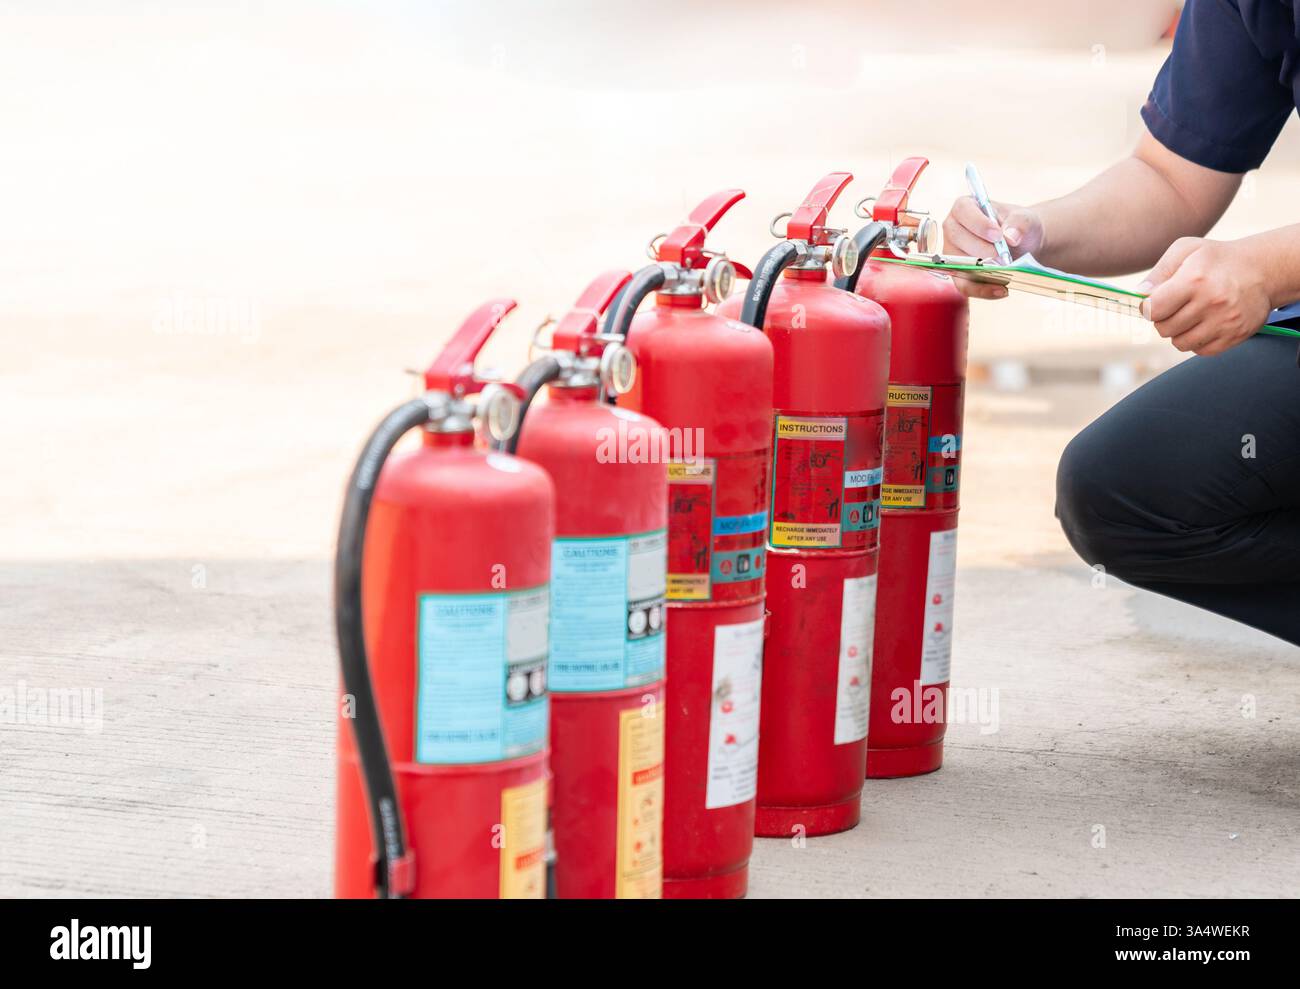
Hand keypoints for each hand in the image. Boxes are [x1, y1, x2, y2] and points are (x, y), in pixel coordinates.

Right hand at [941, 196, 1045, 299]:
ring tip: (1006, 272)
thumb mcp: (1024, 219)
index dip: (978, 224)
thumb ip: (1019, 222)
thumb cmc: (1017, 226)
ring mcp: (952, 254)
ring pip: (959, 264)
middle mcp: (952, 230)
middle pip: (958, 239)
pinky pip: (964, 286)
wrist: (1022, 245)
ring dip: (983, 271)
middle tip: (1005, 257)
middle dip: (983, 250)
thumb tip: (1010, 236)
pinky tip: (1001, 289)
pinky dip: (983, 290)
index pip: (963, 211)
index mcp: (964, 208)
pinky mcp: (957, 274)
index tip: (998, 235)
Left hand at [1138, 238, 1270, 355]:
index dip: (1147, 308)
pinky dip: (1197, 340)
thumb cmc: (1216, 260)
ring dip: (1179, 332)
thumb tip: (1140, 293)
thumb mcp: (1186, 250)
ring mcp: (1226, 321)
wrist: (1262, 270)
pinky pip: (1200, 350)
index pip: (1153, 310)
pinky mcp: (1236, 335)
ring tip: (1190, 314)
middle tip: (1175, 306)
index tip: (1154, 302)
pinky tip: (1205, 323)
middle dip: (1163, 319)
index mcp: (1195, 280)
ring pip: (1180, 343)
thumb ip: (1159, 271)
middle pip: (1163, 329)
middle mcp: (1212, 302)